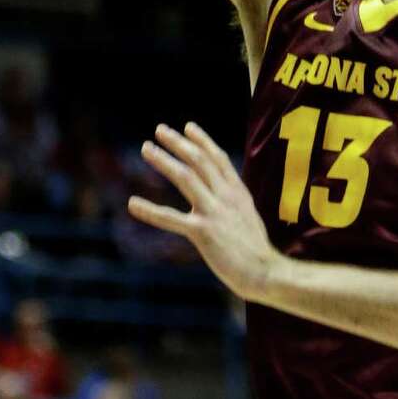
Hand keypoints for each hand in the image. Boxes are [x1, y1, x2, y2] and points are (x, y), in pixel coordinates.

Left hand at [131, 124, 277, 302]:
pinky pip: (172, 218)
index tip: (187, 126)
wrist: (265, 271)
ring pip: (186, 178)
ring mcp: (214, 212)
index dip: (202, 140)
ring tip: (145, 148)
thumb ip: (234, 200)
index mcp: (238, 192)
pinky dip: (150, 211)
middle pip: (199, 160)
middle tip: (159, 130)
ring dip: (164, 161)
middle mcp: (226, 197)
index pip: (218, 158)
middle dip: (178, 143)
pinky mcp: (203, 232)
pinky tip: (132, 203)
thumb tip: (223, 191)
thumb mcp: (247, 215)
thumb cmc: (255, 249)